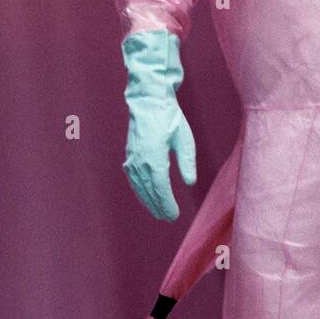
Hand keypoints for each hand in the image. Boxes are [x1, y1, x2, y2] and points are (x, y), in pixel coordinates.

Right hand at [121, 29, 196, 220]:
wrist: (148, 100)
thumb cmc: (169, 117)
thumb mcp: (185, 138)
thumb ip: (187, 162)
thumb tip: (190, 183)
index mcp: (154, 157)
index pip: (160, 187)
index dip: (166, 204)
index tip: (173, 215)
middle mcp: (140, 160)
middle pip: (148, 190)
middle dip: (158, 206)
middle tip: (168, 218)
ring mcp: (132, 158)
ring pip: (139, 186)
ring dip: (148, 201)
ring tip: (158, 213)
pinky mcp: (130, 155)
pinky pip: (133, 179)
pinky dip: (140, 190)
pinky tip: (145, 196)